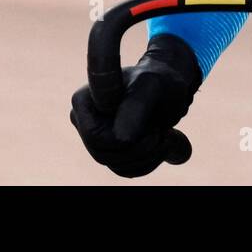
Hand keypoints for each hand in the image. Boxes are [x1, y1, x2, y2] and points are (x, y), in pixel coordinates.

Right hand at [70, 34, 200, 177]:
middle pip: (103, 155)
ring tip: (162, 133)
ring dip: (148, 156)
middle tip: (160, 131)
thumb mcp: (151, 87)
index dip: (126, 139)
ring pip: (116, 166)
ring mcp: (94, 138)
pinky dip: (148, 162)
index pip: (95, 137)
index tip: (153, 125)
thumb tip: (121, 138)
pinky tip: (160, 144)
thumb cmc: (158, 81)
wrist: (168, 90)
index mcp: (83, 100)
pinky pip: (126, 170)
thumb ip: (135, 107)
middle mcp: (83, 120)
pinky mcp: (110, 151)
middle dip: (139, 148)